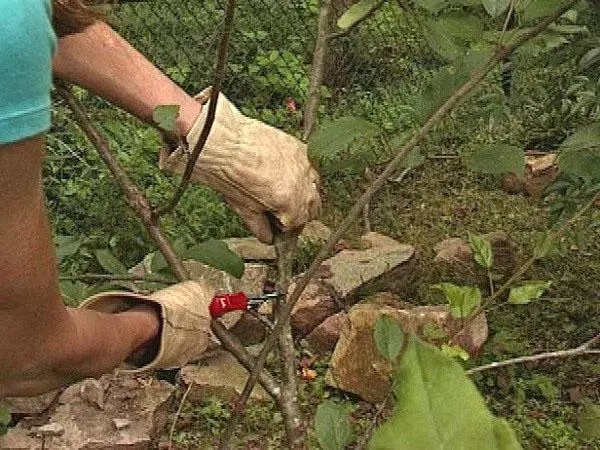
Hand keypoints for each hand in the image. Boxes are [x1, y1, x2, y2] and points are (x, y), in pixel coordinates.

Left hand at [159, 88, 321, 243]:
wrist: (226, 141)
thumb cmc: (230, 174)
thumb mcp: (243, 208)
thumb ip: (260, 225)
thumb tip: (267, 237)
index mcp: (292, 206)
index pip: (299, 224)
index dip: (287, 228)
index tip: (279, 228)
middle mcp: (304, 186)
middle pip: (312, 207)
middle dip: (299, 212)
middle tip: (281, 211)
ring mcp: (305, 166)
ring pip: (314, 186)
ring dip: (303, 192)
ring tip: (284, 191)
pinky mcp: (300, 148)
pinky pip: (308, 166)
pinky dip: (300, 173)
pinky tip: (284, 173)